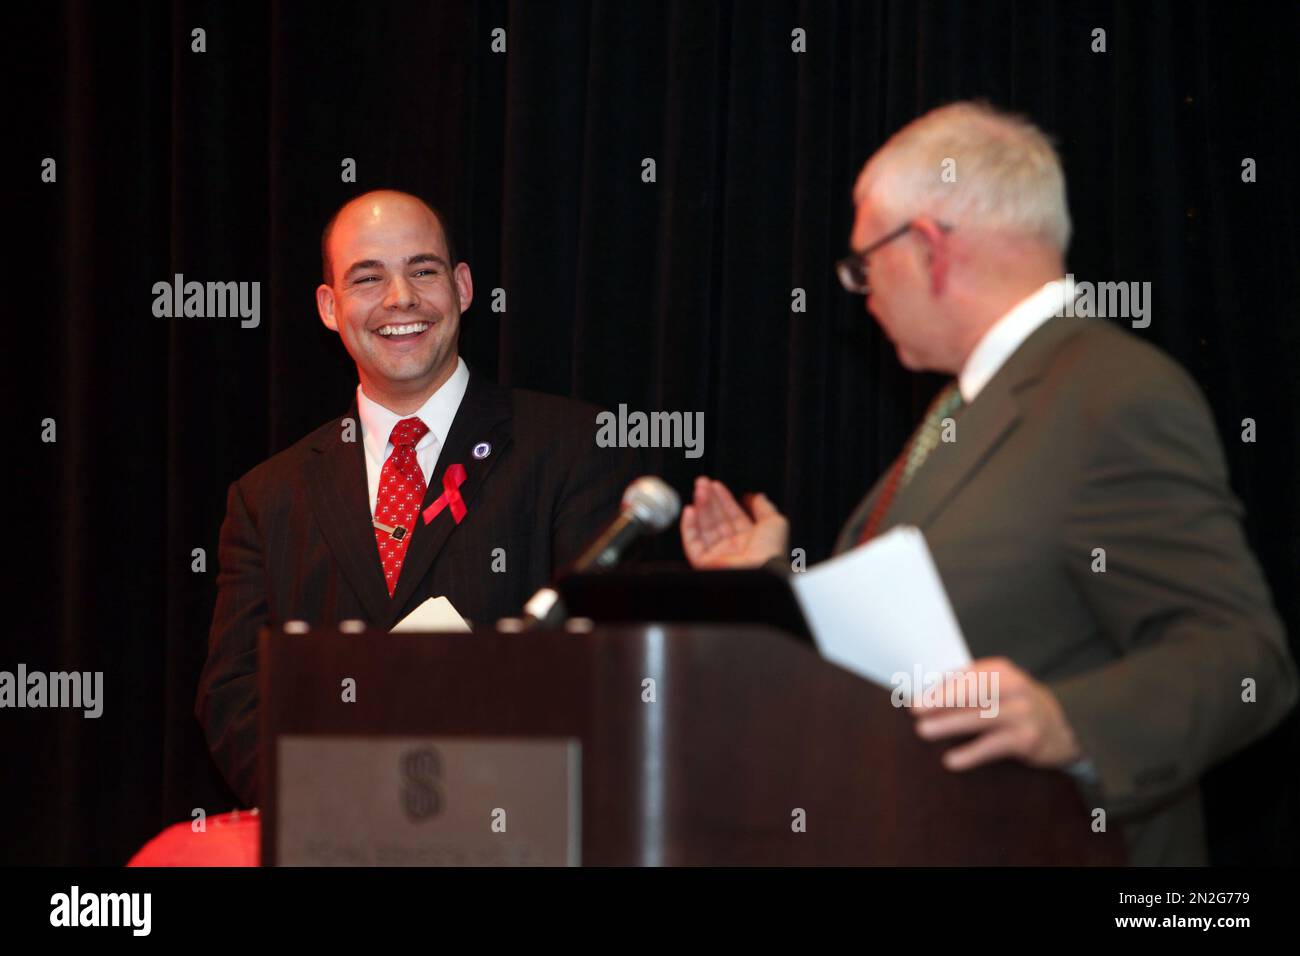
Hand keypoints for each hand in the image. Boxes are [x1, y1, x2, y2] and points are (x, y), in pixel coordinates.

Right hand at [680, 476, 788, 568]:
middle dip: (709, 499)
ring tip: (698, 490)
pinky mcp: (704, 562)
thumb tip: (756, 496)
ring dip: (699, 507)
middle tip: (702, 483)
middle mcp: (732, 547)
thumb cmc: (771, 552)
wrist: (761, 573)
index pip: (732, 514)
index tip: (716, 485)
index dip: (724, 498)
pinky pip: (692, 542)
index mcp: (749, 540)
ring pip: (703, 527)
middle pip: (716, 518)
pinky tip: (690, 510)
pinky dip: (689, 525)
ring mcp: (717, 555)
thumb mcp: (775, 522)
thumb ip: (764, 506)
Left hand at [909, 657, 1082, 770]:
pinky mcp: (1028, 740)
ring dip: (950, 724)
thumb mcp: (995, 687)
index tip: (915, 697)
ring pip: (982, 717)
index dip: (940, 686)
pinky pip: (994, 746)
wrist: (1062, 726)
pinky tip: (951, 760)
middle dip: (943, 700)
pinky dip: (971, 753)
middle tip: (915, 710)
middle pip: (975, 692)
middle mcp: (1015, 688)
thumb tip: (924, 693)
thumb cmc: (1013, 704)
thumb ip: (965, 687)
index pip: (966, 675)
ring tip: (924, 731)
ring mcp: (1023, 714)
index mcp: (1001, 671)